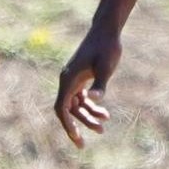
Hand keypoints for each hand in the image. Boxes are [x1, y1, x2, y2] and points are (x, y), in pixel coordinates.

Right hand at [54, 27, 120, 148]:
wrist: (106, 31)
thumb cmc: (107, 48)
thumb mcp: (106, 67)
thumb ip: (100, 84)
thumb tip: (94, 99)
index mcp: (69, 79)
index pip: (62, 108)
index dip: (67, 124)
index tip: (77, 137)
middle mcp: (67, 80)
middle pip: (70, 109)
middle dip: (82, 123)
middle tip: (96, 135)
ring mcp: (73, 79)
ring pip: (76, 105)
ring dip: (88, 115)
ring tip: (104, 125)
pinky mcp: (80, 78)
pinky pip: (81, 98)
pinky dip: (91, 106)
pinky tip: (104, 114)